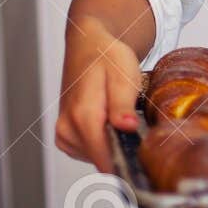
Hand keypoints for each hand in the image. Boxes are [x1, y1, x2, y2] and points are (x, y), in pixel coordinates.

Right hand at [55, 15, 144, 172]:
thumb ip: (123, 104)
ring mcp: (64, 134)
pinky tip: (109, 123)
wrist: (88, 48)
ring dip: (112, 145)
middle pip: (102, 159)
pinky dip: (102, 143)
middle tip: (135, 124)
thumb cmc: (107, 58)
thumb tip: (127, 128)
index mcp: (83, 115)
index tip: (143, 157)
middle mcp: (67, 128)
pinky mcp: (65, 137)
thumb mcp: (124, 74)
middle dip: (122, 149)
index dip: (126, 160)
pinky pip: (88, 152)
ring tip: (120, 118)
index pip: (103, 157)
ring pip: (96, 157)